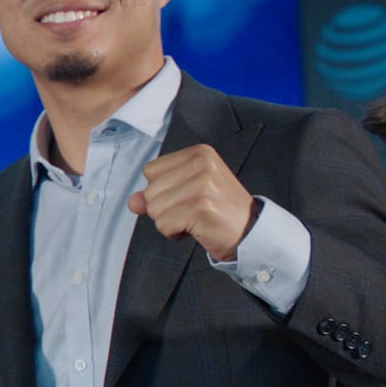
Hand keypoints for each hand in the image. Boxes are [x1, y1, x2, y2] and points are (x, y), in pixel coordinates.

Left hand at [127, 144, 259, 261]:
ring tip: (197, 220)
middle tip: (195, 212)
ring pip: (154, 209)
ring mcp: (202, 184)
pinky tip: (198, 229)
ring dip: (170, 222)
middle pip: (150, 191)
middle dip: (165, 209)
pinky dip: (175, 233)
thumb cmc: (219, 212)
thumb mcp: (186, 194)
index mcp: (199, 152)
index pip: (150, 171)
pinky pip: (164, 225)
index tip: (190, 197)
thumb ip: (157, 194)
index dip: (163, 191)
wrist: (252, 233)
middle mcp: (201, 163)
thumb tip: (132, 202)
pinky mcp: (201, 207)